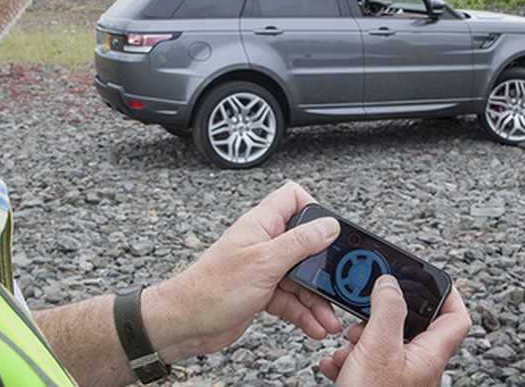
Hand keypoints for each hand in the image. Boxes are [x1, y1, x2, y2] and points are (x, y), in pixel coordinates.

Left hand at [141, 181, 342, 360]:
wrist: (186, 323)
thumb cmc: (214, 288)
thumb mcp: (265, 263)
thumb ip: (299, 242)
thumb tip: (329, 225)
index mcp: (262, 224)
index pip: (293, 198)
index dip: (314, 209)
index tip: (331, 233)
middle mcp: (264, 242)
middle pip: (305, 245)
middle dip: (323, 268)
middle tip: (338, 285)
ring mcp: (263, 268)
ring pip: (301, 277)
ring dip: (316, 299)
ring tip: (328, 320)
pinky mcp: (262, 292)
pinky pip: (291, 299)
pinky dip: (303, 312)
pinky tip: (313, 326)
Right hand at [318, 277, 470, 385]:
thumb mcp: (378, 348)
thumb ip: (387, 311)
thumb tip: (390, 282)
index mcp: (429, 354)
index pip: (456, 317)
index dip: (448, 293)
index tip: (428, 277)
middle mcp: (418, 366)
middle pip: (410, 326)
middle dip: (382, 315)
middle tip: (368, 311)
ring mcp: (398, 378)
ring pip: (382, 344)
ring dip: (360, 339)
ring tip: (346, 345)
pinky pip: (365, 364)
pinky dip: (348, 360)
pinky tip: (334, 364)